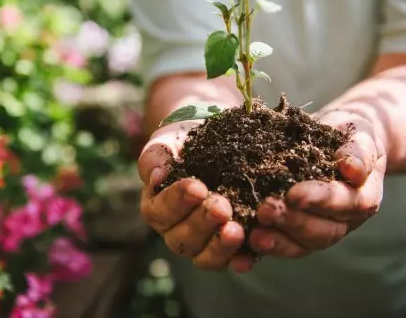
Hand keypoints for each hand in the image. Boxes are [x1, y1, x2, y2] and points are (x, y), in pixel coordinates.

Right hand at [138, 121, 245, 270]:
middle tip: (221, 208)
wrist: (214, 148)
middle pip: (183, 238)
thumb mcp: (166, 144)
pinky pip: (231, 261)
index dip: (178, 201)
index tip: (197, 187)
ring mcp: (202, 245)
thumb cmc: (183, 147)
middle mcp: (176, 232)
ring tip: (236, 231)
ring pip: (205, 256)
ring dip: (220, 246)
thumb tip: (156, 176)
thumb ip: (156, 158)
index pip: (160, 211)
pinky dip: (240, 260)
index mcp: (157, 208)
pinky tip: (249, 257)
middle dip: (202, 223)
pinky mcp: (228, 249)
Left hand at [244, 110, 385, 263]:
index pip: (344, 203)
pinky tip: (243, 247)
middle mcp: (342, 221)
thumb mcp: (360, 135)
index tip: (294, 194)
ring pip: (302, 245)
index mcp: (362, 198)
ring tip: (255, 235)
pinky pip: (281, 245)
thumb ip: (359, 151)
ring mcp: (318, 229)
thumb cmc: (351, 134)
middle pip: (322, 231)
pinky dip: (263, 250)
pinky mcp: (294, 232)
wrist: (338, 136)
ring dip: (278, 241)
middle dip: (293, 223)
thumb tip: (351, 169)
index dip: (320, 201)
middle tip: (266, 210)